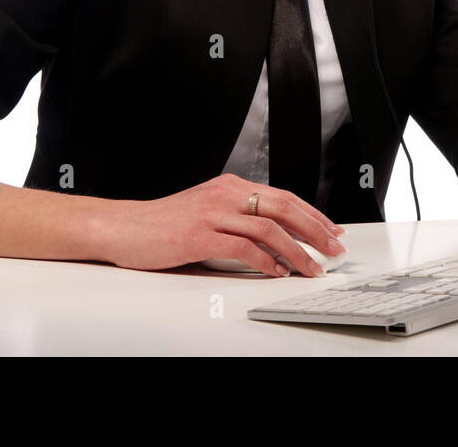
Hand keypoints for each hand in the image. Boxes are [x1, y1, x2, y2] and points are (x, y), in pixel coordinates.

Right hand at [99, 174, 345, 276]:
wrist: (123, 227)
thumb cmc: (164, 224)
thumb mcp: (207, 210)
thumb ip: (238, 217)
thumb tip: (276, 238)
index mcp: (230, 186)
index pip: (283, 196)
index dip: (312, 214)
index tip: (332, 230)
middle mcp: (225, 194)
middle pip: (283, 207)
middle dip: (314, 229)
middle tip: (334, 248)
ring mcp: (212, 213)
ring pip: (268, 229)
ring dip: (296, 251)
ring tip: (311, 268)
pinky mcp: (199, 235)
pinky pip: (243, 248)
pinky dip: (265, 261)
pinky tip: (277, 271)